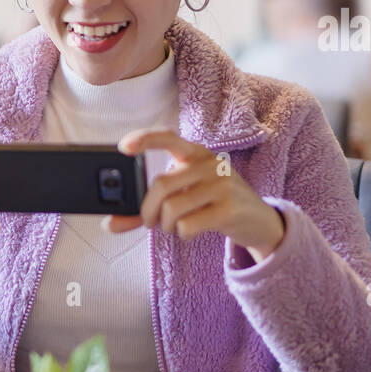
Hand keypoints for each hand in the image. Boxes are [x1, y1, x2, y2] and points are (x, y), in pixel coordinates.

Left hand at [105, 129, 284, 262]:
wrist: (260, 221)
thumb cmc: (213, 205)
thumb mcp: (186, 198)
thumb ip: (147, 209)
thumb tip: (109, 224)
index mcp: (196, 154)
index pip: (168, 137)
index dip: (145, 139)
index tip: (123, 147)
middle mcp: (210, 163)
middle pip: (161, 185)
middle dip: (147, 211)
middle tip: (149, 222)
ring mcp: (223, 185)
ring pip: (172, 209)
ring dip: (165, 225)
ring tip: (175, 226)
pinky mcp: (230, 209)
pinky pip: (188, 225)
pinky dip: (181, 234)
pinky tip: (191, 231)